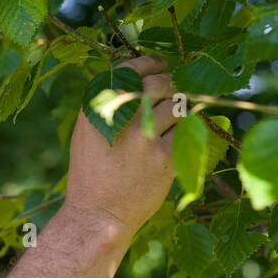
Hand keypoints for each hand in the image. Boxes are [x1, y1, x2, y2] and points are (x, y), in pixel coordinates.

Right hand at [64, 57, 178, 239]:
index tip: (160, 65)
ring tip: (180, 112)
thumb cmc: (92, 173)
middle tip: (176, 87)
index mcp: (98, 107)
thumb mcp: (87, 132)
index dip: (151, 63)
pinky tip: (185, 135)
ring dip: (183, 106)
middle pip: (160, 83)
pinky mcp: (165, 158)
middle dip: (172, 82)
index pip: (131, 69)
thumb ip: (108, 104)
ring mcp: (145, 137)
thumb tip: (137, 79)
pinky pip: (189, 131)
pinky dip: (190, 130)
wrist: (98, 214)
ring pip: (178, 105)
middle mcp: (121, 117)